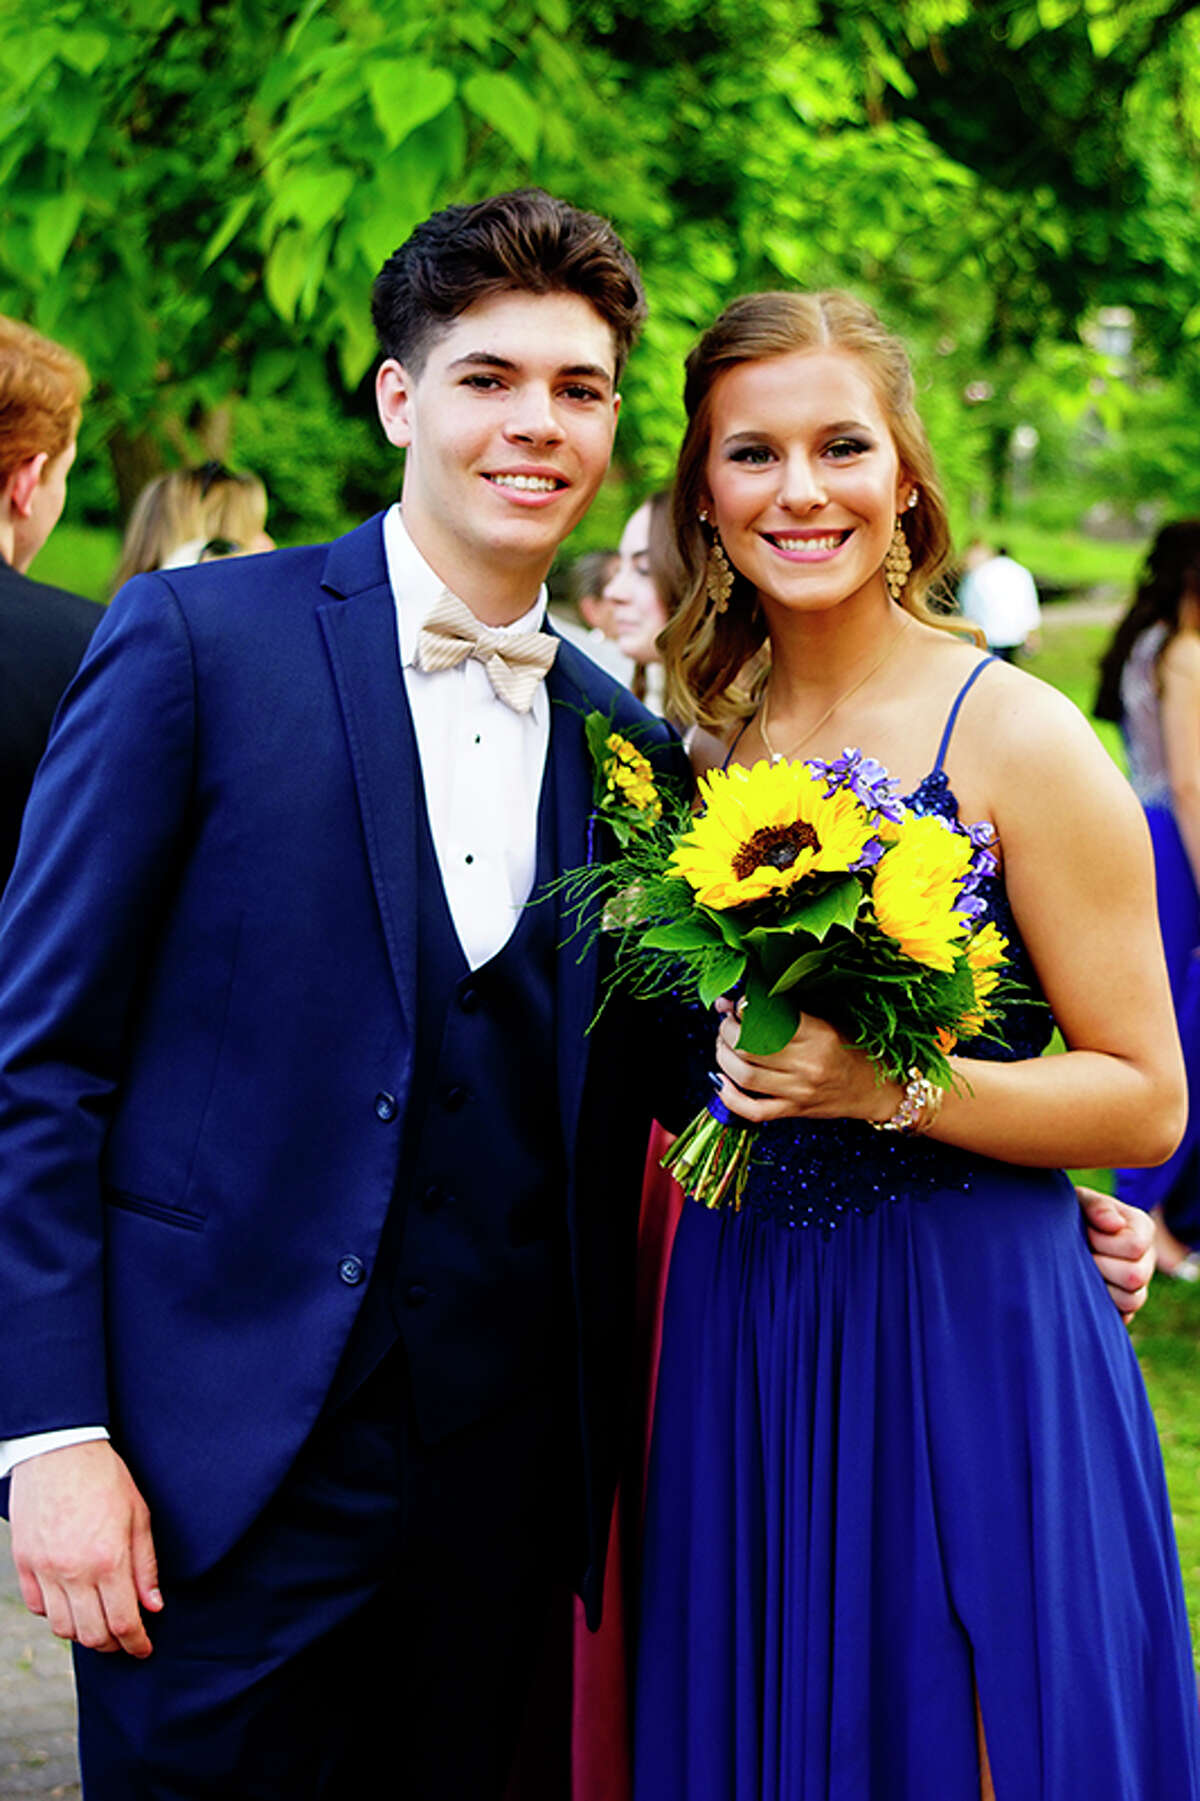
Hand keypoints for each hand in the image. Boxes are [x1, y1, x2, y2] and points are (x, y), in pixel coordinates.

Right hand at [9, 1440, 161, 1656]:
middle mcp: (74, 1572)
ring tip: (99, 1624)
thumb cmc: (106, 1478)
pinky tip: (71, 1603)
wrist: (61, 1451)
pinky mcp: (24, 1562)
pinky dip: (55, 1613)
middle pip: (92, 1634)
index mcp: (108, 1560)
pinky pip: (37, 1606)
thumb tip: (153, 1606)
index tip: (144, 1649)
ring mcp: (44, 1569)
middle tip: (125, 1639)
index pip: (123, 1622)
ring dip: (83, 1633)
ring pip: (62, 1627)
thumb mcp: (138, 1516)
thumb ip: (145, 1565)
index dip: (136, 1643)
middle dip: (113, 1644)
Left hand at [713, 998, 898, 1124]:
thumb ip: (790, 1013)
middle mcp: (807, 1066)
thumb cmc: (855, 1049)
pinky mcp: (794, 1112)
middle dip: (727, 1031)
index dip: (743, 1010)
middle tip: (726, 1022)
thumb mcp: (830, 1022)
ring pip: (744, 1075)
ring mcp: (799, 1092)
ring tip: (723, 1044)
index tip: (737, 1003)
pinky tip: (720, 1080)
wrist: (879, 1089)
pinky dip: (729, 1096)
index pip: (767, 1021)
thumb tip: (744, 1001)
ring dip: (723, 1056)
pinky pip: (753, 1110)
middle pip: (748, 1048)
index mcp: (818, 1036)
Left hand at [1075, 1185, 1154, 1319]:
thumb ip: (1098, 1207)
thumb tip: (1114, 1225)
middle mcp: (1146, 1259)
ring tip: (1083, 1272)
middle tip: (1082, 1256)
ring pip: (1131, 1301)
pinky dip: (1100, 1307)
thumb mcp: (1082, 1202)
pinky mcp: (1124, 1307)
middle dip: (1099, 1266)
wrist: (1058, 1237)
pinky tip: (1086, 1289)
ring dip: (1099, 1287)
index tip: (1086, 1233)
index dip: (1103, 1241)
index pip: (1134, 1246)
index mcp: (1142, 1229)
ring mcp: (1138, 1286)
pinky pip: (1121, 1318)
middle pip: (1135, 1277)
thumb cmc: (1073, 1215)